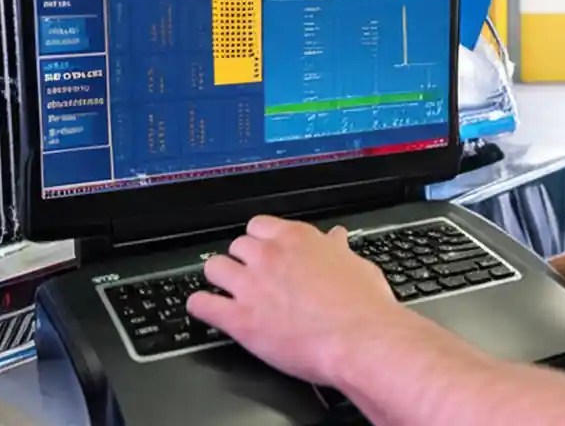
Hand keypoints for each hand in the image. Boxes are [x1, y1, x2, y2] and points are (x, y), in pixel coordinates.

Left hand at [187, 215, 409, 384]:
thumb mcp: (356, 265)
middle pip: (236, 246)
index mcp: (296, 239)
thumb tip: (336, 240)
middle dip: (242, 261)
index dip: (260, 241)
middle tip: (252, 277)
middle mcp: (269, 256)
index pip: (259, 225)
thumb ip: (337, 250)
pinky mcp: (240, 319)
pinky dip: (200, 307)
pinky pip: (202, 305)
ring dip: (219, 279)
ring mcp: (251, 286)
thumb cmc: (364, 306)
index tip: (264, 251)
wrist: (360, 340)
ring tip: (227, 290)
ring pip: (214, 268)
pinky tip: (205, 310)